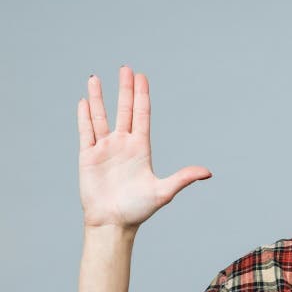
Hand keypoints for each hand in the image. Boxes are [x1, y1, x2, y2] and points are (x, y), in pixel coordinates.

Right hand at [76, 65, 211, 229]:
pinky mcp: (88, 157)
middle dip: (125, 89)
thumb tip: (208, 172)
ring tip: (96, 78)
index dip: (142, 96)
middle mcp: (123, 145)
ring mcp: (105, 149)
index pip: (141, 116)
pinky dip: (84, 116)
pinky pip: (86, 131)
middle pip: (124, 111)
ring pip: (101, 117)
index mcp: (141, 149)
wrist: (113, 223)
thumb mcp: (163, 191)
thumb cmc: (138, 210)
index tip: (142, 77)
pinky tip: (84, 101)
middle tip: (126, 68)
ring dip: (99, 98)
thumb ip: (183, 178)